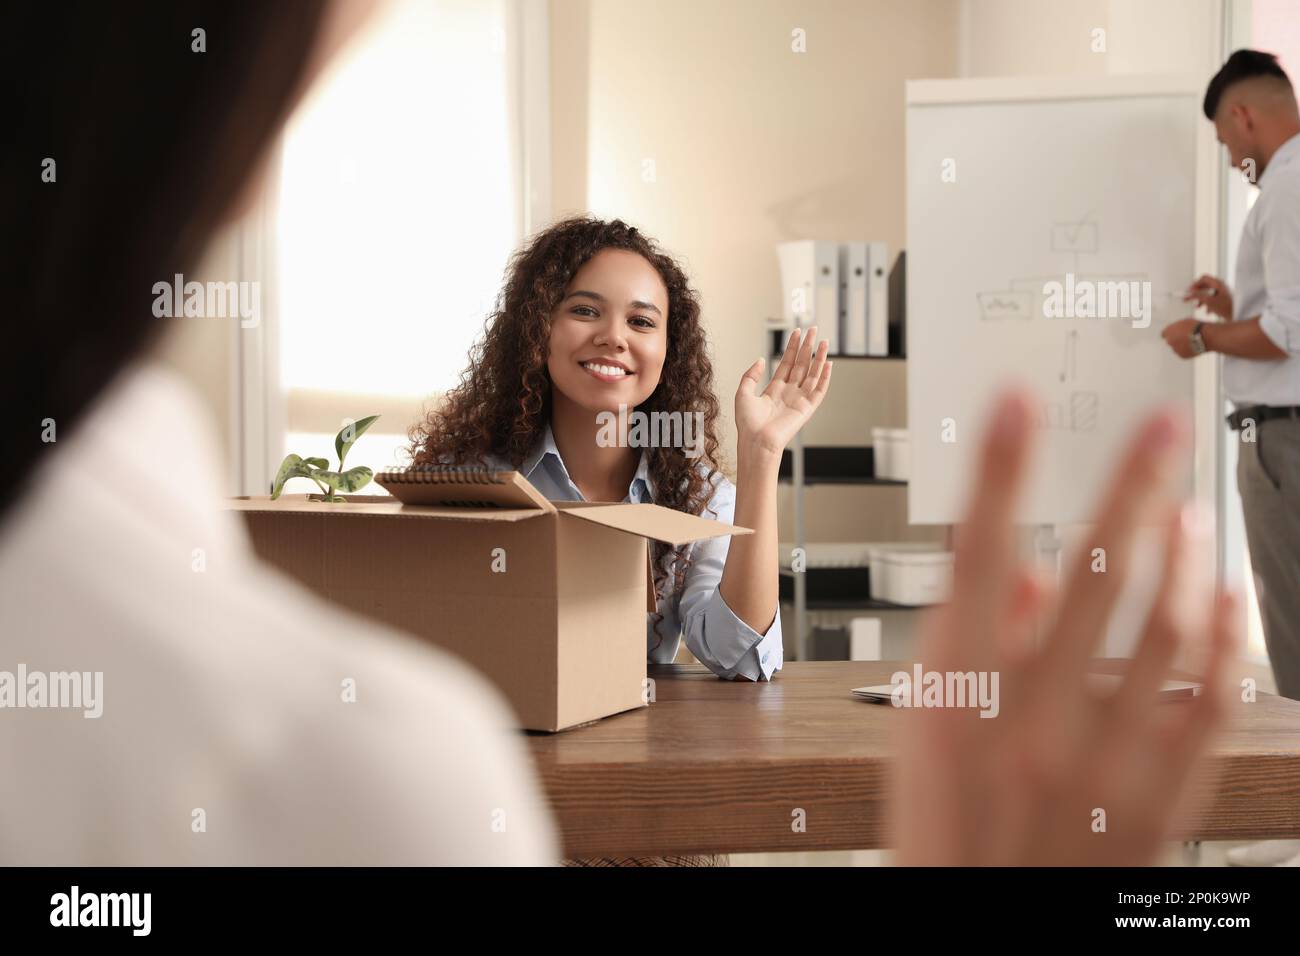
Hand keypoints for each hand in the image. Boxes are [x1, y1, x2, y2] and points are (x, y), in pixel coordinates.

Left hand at [735, 327, 831, 460]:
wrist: (756, 441)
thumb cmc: (748, 424)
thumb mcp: (743, 393)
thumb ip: (750, 375)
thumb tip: (760, 359)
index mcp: (774, 390)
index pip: (787, 363)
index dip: (792, 347)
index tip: (797, 332)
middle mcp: (789, 393)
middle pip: (801, 365)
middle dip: (807, 347)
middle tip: (813, 330)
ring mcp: (799, 400)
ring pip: (813, 374)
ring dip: (818, 358)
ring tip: (823, 341)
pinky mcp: (807, 408)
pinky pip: (819, 390)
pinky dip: (825, 378)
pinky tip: (828, 364)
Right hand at [892, 391, 1238, 865]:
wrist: (984, 916)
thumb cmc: (943, 821)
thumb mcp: (922, 726)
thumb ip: (969, 643)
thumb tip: (1027, 575)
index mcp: (962, 696)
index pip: (981, 558)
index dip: (1000, 473)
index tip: (1018, 406)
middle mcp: (1034, 719)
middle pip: (1092, 577)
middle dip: (1125, 487)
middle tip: (1155, 428)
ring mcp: (1102, 756)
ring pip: (1160, 629)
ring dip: (1178, 553)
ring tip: (1186, 501)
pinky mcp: (1154, 792)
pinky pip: (1205, 703)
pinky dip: (1220, 639)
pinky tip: (1223, 593)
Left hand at [1161, 317, 1201, 358]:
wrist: (1204, 336)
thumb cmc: (1196, 326)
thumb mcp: (1185, 322)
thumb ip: (1178, 327)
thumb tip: (1177, 329)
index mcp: (1168, 331)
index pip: (1164, 334)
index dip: (1169, 334)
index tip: (1173, 334)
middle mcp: (1169, 341)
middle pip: (1170, 341)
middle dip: (1176, 340)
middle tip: (1185, 338)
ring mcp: (1175, 349)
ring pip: (1177, 348)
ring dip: (1182, 346)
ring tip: (1194, 341)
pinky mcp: (1182, 356)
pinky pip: (1183, 353)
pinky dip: (1187, 351)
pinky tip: (1195, 346)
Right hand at [1183, 274, 1231, 320]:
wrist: (1237, 314)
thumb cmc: (1226, 307)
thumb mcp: (1208, 301)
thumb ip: (1197, 296)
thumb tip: (1189, 294)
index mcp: (1218, 283)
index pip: (1203, 278)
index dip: (1195, 284)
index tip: (1189, 291)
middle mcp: (1220, 286)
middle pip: (1205, 286)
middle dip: (1197, 293)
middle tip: (1190, 298)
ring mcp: (1222, 292)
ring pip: (1208, 293)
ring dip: (1201, 300)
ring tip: (1198, 307)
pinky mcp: (1223, 299)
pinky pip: (1212, 299)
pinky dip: (1207, 304)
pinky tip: (1208, 311)